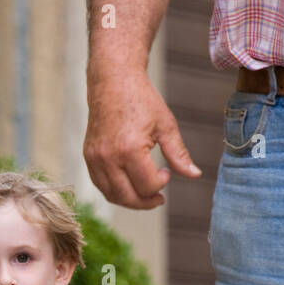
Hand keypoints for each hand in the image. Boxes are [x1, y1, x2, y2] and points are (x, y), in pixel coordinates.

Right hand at [84, 72, 200, 209]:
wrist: (113, 82)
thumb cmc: (142, 100)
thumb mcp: (166, 126)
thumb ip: (179, 154)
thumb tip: (195, 175)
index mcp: (130, 150)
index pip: (147, 185)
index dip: (161, 184)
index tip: (166, 172)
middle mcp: (109, 158)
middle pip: (128, 197)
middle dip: (146, 202)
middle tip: (159, 197)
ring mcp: (96, 159)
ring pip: (112, 196)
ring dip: (130, 200)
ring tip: (145, 192)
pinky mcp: (89, 157)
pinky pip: (101, 185)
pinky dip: (115, 191)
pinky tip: (129, 184)